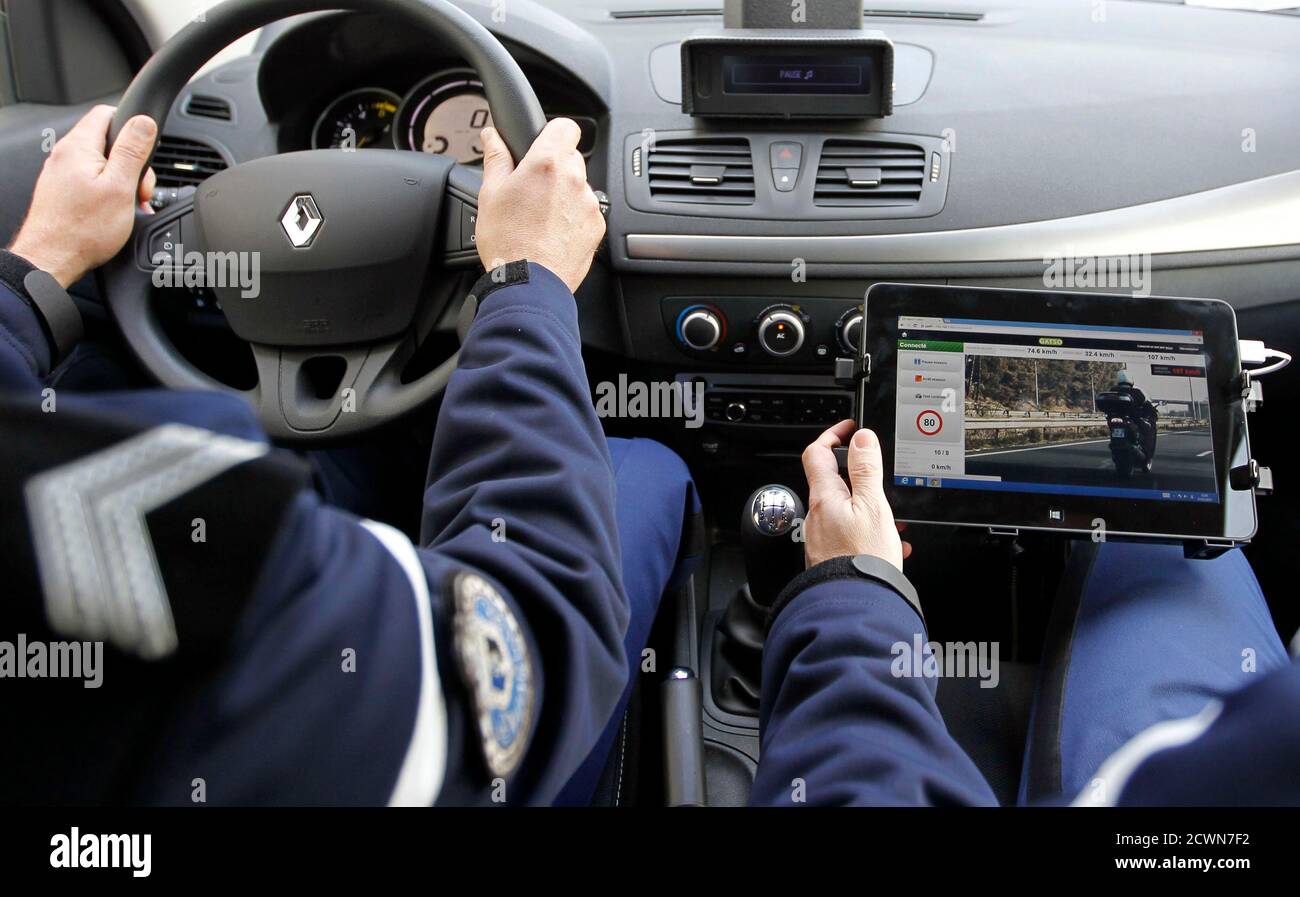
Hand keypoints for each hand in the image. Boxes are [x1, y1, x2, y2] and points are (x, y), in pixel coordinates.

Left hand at [8, 105, 157, 288]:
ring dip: (122, 181)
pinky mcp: (63, 190)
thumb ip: (132, 150)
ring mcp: (62, 172)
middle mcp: (65, 154)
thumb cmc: (82, 229)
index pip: (107, 113)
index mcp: (79, 146)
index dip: (133, 127)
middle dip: (132, 163)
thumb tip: (144, 122)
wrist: (53, 259)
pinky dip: (109, 192)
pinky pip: (92, 181)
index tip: (145, 151)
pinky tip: (115, 212)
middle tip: (138, 190)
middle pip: (108, 141)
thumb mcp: (120, 186)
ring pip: (102, 164)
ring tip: (128, 205)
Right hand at [475, 118, 604, 292]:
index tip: (542, 144)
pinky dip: (572, 217)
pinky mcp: (597, 227)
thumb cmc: (508, 242)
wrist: (529, 285)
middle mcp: (574, 179)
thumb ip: (496, 158)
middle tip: (531, 190)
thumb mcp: (491, 194)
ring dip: (563, 195)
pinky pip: (586, 212)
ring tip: (539, 217)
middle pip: (571, 158)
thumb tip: (492, 137)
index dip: (553, 133)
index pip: (566, 126)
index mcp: (548, 163)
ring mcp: (589, 205)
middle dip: (553, 168)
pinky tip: (551, 232)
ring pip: (579, 187)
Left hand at [801, 419, 911, 571]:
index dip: (832, 435)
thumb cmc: (863, 560)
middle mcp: (818, 516)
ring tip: (892, 514)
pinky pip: (851, 534)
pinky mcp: (832, 556)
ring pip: (846, 510)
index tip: (849, 428)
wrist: (856, 606)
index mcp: (825, 498)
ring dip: (868, 505)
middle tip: (877, 471)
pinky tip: (891, 543)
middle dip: (857, 474)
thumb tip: (861, 438)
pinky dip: (870, 531)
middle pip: (832, 482)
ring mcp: (823, 537)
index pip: (818, 454)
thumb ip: (866, 471)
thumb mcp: (873, 507)